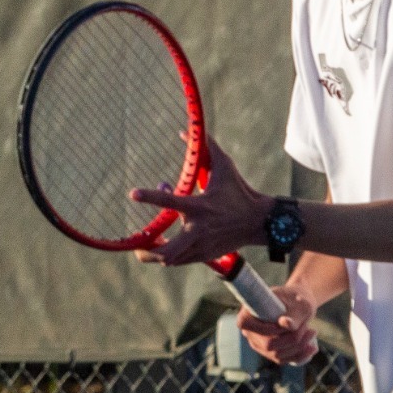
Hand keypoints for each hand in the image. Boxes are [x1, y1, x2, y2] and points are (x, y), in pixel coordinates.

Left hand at [128, 142, 272, 266]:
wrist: (259, 221)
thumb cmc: (239, 192)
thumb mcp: (225, 166)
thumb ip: (207, 147)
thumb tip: (185, 131)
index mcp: (200, 206)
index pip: (170, 202)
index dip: (150, 197)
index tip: (132, 193)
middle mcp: (198, 229)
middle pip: (167, 250)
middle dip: (147, 249)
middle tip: (136, 242)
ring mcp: (201, 245)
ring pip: (171, 260)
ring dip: (154, 254)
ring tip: (145, 246)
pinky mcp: (205, 255)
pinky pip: (180, 261)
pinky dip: (169, 256)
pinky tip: (163, 246)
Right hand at [237, 286, 318, 365]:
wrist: (298, 303)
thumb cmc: (296, 298)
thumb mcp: (298, 303)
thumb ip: (293, 313)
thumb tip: (286, 324)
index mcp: (247, 314)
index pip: (249, 327)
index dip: (270, 328)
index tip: (289, 322)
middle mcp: (249, 332)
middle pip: (267, 345)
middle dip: (292, 339)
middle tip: (310, 329)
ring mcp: (259, 344)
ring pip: (277, 355)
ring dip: (298, 347)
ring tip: (313, 332)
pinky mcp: (270, 352)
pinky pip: (283, 360)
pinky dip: (299, 356)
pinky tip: (312, 348)